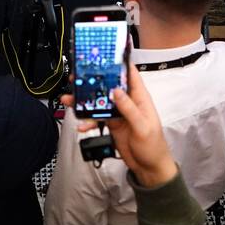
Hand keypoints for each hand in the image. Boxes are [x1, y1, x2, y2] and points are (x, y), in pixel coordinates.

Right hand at [62, 63, 174, 187]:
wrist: (149, 167)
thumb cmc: (153, 147)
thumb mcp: (143, 127)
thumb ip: (129, 109)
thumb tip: (117, 91)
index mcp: (140, 99)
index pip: (130, 75)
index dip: (119, 64)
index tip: (105, 57)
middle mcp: (128, 103)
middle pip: (109, 86)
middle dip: (94, 82)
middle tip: (77, 79)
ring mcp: (119, 113)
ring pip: (99, 102)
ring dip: (85, 102)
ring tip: (71, 101)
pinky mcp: (112, 123)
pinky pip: (96, 118)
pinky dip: (88, 121)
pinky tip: (82, 125)